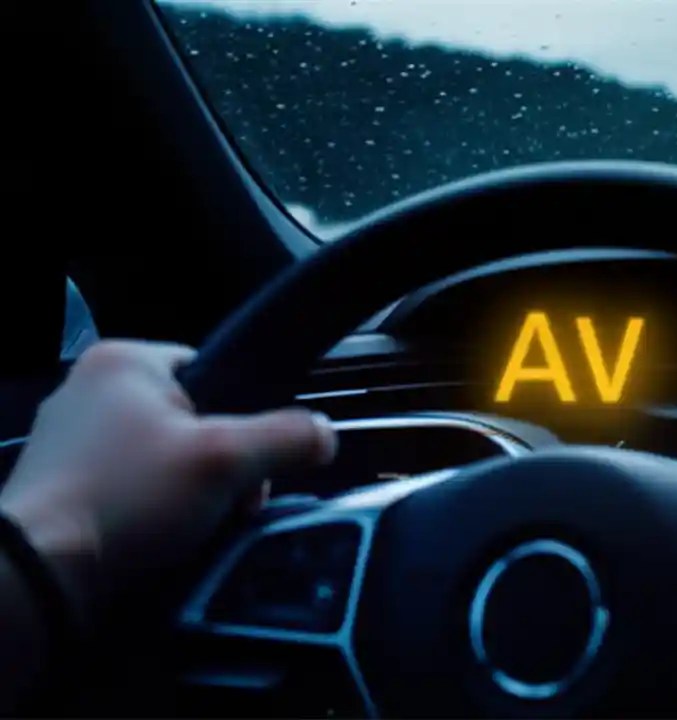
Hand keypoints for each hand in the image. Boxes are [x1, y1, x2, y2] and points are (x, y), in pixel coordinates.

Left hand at [0, 340, 336, 619]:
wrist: (40, 579)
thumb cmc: (130, 500)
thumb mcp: (227, 460)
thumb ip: (287, 436)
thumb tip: (326, 433)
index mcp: (124, 361)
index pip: (214, 373)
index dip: (247, 418)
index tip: (254, 464)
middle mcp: (88, 389)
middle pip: (194, 420)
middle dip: (224, 466)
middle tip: (232, 505)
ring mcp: (67, 440)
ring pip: (164, 459)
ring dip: (193, 493)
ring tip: (197, 529)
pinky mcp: (59, 487)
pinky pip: (131, 488)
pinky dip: (153, 512)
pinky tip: (161, 540)